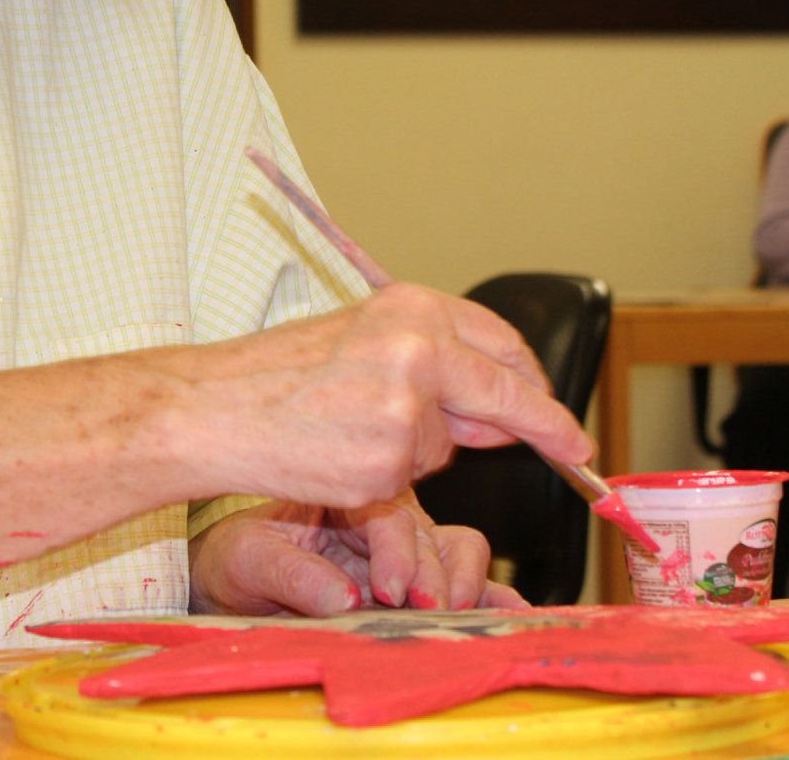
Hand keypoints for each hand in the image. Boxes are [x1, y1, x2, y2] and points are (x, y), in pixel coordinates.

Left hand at [189, 494, 527, 616]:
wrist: (237, 576)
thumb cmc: (242, 556)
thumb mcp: (248, 557)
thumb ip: (292, 572)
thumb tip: (342, 598)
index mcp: (349, 491)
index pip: (390, 514)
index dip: (398, 552)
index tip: (389, 590)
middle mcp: (388, 512)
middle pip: (436, 530)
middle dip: (438, 572)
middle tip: (426, 607)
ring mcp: (409, 545)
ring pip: (462, 549)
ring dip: (467, 583)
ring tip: (454, 615)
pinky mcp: (421, 580)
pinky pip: (468, 581)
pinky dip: (492, 597)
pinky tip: (509, 613)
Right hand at [190, 283, 593, 510]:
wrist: (214, 410)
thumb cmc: (277, 374)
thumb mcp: (360, 339)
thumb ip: (430, 361)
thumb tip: (499, 413)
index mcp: (411, 307)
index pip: (502, 346)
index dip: (536, 385)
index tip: (565, 418)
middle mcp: (418, 348)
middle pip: (504, 395)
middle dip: (544, 428)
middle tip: (575, 452)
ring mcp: (406, 407)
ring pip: (446, 446)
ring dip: (413, 450)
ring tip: (345, 430)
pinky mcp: (388, 461)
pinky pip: (408, 481)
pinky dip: (380, 479)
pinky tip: (335, 457)